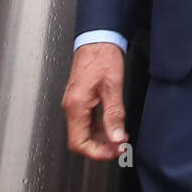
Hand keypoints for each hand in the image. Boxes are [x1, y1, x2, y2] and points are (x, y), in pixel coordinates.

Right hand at [62, 43, 127, 160]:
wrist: (97, 38)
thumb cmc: (102, 56)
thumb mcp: (113, 86)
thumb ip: (114, 114)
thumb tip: (116, 138)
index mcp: (76, 105)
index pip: (79, 143)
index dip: (97, 153)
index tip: (115, 152)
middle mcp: (71, 106)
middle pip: (80, 140)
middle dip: (101, 148)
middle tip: (120, 147)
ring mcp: (74, 103)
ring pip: (84, 132)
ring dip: (101, 139)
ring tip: (119, 138)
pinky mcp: (80, 99)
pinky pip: (86, 121)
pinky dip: (99, 129)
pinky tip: (112, 127)